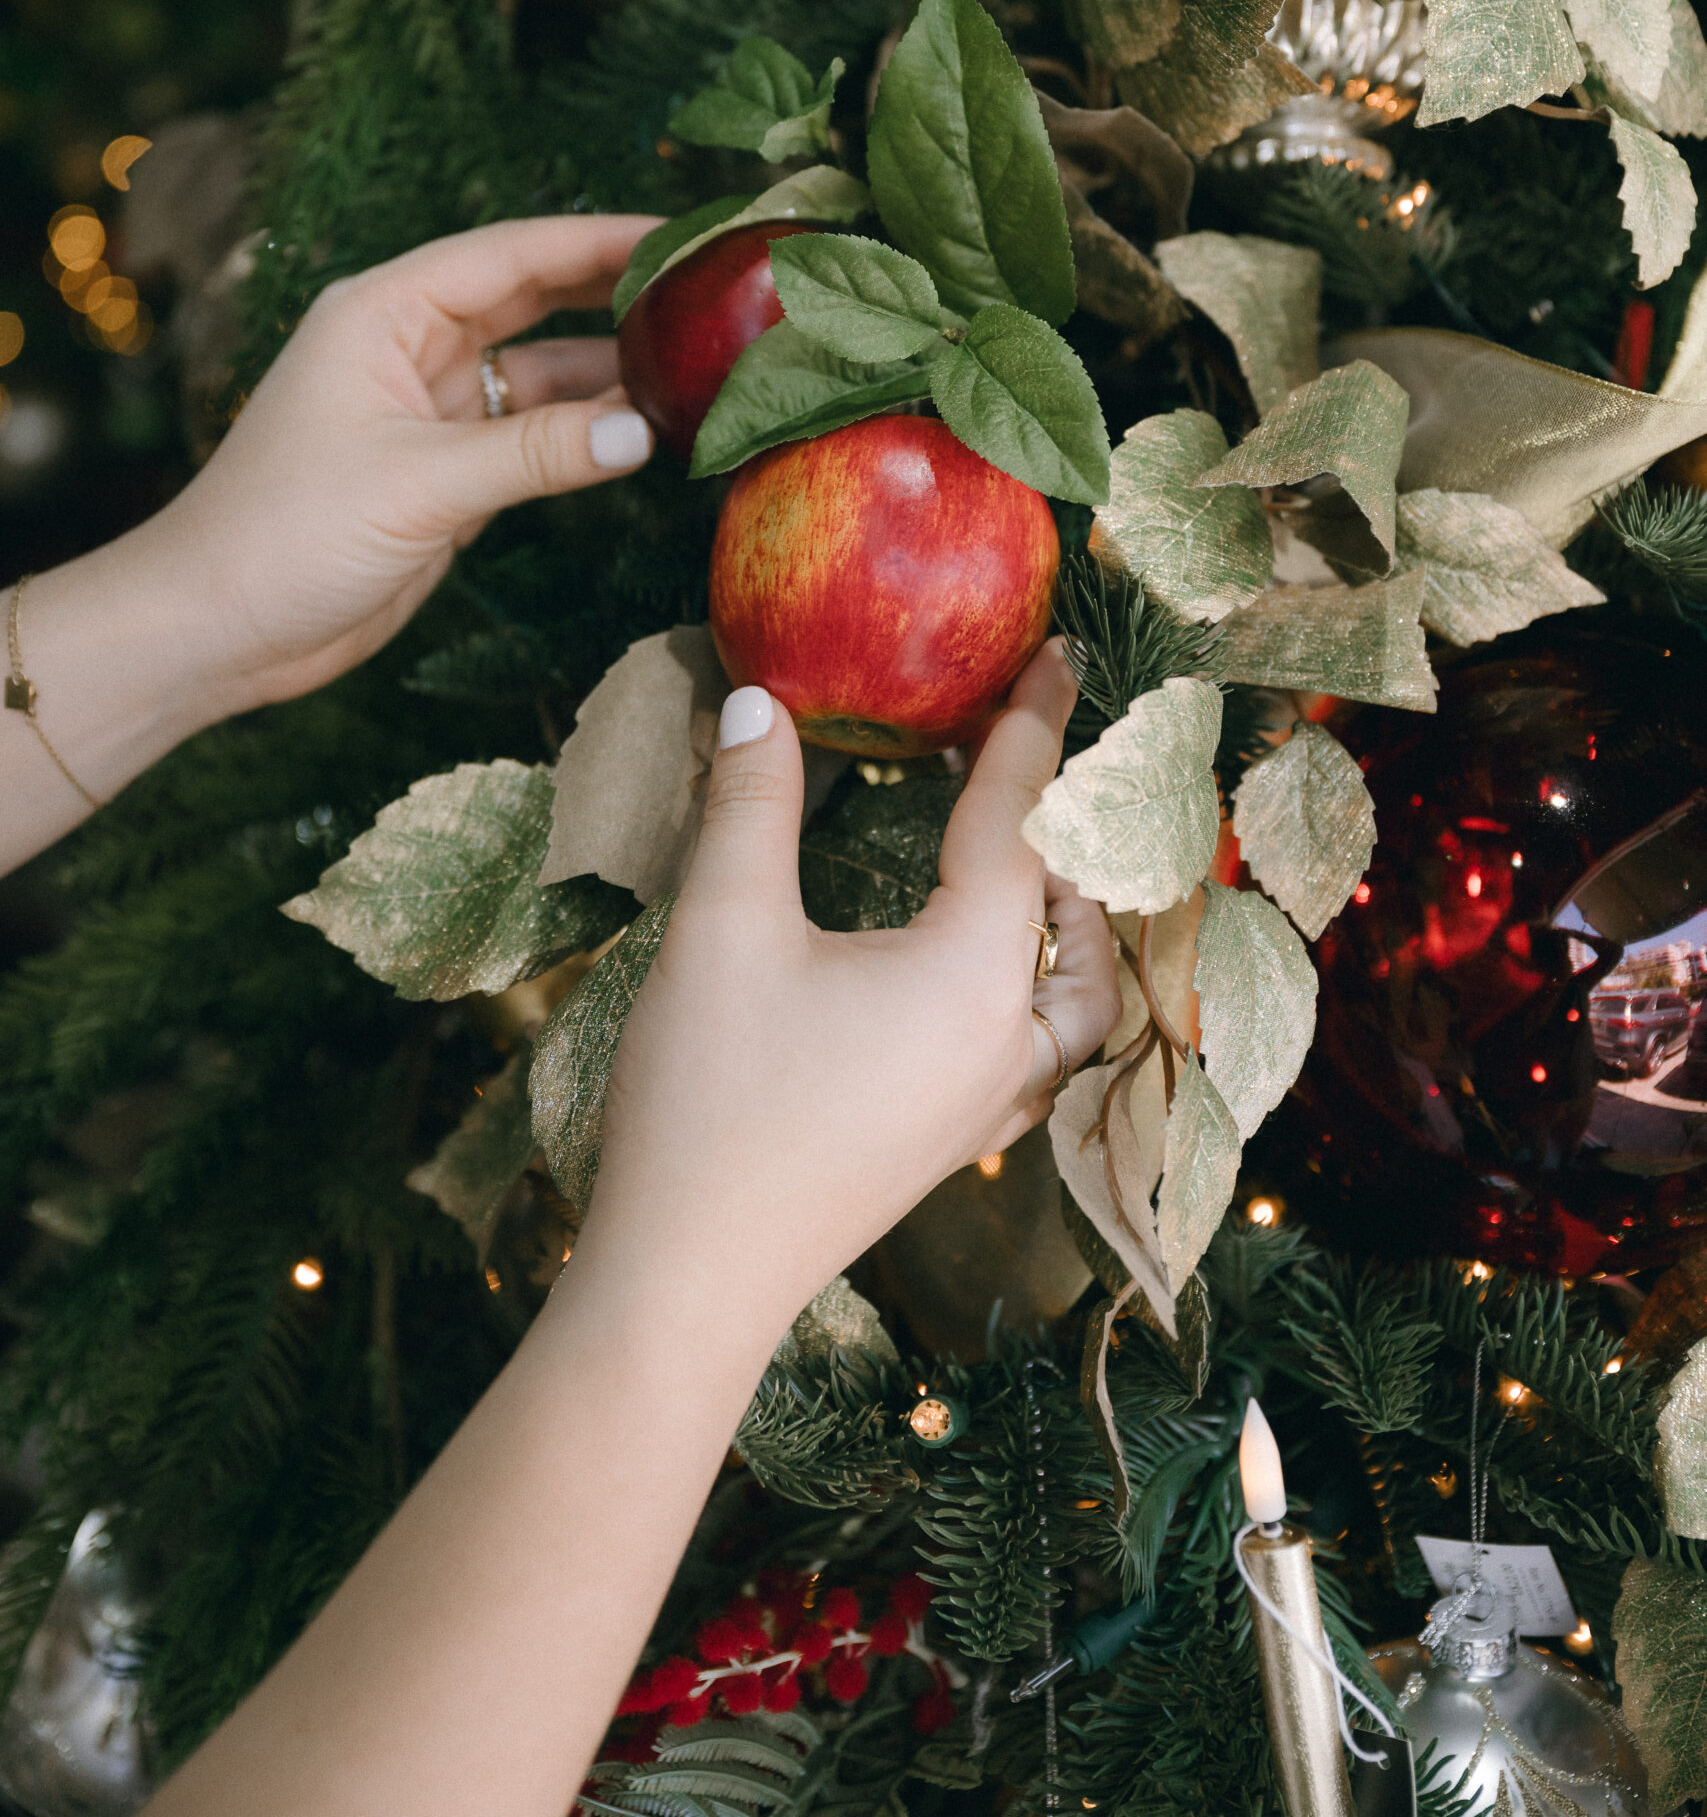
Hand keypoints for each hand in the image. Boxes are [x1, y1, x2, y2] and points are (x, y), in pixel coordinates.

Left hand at [146, 215, 659, 714]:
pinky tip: (649, 436)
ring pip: (542, 372)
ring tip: (700, 370)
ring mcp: (429, 409)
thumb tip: (644, 434)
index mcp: (383, 312)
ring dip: (612, 375)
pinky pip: (533, 435)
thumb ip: (536, 453)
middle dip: (619, 294)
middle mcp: (409, 346)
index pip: (512, 253)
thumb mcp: (419, 484)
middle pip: (534, 299)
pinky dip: (587, 435)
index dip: (602, 240)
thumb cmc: (283, 535)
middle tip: (712, 291)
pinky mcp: (444, 472)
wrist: (216, 631)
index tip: (686, 235)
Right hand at [575, 639, 1120, 1339]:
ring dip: (1068, 926)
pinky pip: (1039, 1052)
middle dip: (1058, 827)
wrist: (689, 1283)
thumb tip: (755, 702)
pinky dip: (1039, 993)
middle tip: (1021, 757)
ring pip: (1076, 1000)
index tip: (1060, 656)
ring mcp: (985, 1108)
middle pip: (1072, 913)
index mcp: (970, 974)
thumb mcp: (721, 930)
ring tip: (1028, 870)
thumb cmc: (709, 1104)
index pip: (1016, 821)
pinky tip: (979, 984)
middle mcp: (1005, 1043)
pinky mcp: (951, 1147)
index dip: (1030, 728)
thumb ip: (750, 806)